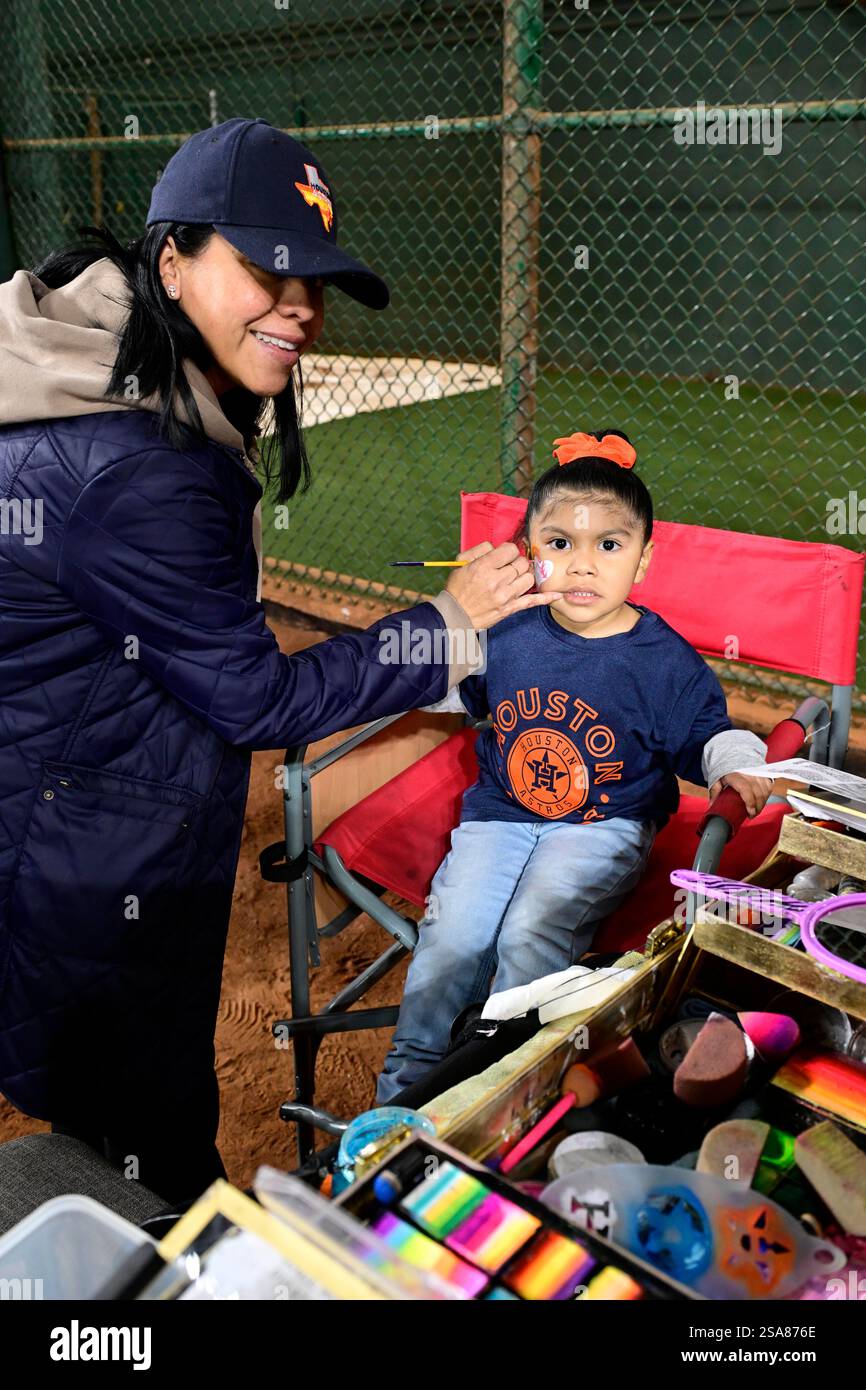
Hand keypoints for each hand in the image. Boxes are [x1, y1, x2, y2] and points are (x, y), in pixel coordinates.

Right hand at [444, 541, 562, 630]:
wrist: (455, 615)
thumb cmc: (457, 588)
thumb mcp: (461, 563)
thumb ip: (480, 549)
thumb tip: (497, 547)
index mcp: (484, 566)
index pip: (510, 549)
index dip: (508, 550)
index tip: (503, 555)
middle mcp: (496, 580)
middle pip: (521, 563)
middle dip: (517, 562)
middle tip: (508, 566)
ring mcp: (505, 596)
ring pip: (529, 578)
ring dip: (524, 575)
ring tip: (515, 577)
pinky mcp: (509, 609)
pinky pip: (532, 601)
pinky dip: (546, 598)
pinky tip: (557, 594)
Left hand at [709, 771, 773, 817]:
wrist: (735, 755)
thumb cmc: (726, 769)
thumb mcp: (717, 778)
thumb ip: (715, 791)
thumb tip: (712, 805)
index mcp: (736, 775)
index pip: (746, 790)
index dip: (750, 803)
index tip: (750, 813)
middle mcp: (749, 774)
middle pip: (758, 794)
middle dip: (757, 808)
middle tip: (751, 815)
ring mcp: (758, 773)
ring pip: (765, 792)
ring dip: (762, 803)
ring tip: (755, 810)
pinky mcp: (764, 774)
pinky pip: (769, 787)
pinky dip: (766, 796)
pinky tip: (761, 801)